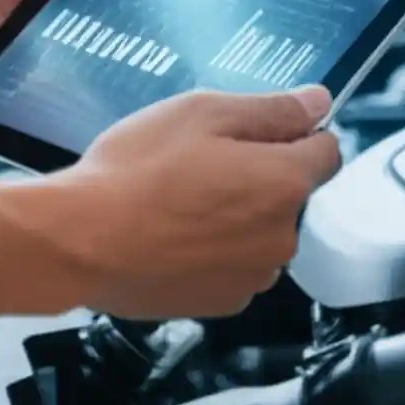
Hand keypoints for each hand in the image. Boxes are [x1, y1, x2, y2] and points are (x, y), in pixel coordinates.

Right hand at [55, 86, 340, 318]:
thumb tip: (319, 101)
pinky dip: (215, 252)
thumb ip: (272, 108)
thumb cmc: (135, 172)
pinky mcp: (223, 303)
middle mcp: (282, 236)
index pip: (327, 152)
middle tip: (201, 162)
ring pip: (262, 232)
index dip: (295, 135)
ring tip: (180, 202)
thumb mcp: (203, 113)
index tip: (258, 132)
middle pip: (291, 193)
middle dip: (260, 176)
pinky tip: (173, 236)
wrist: (77, 242)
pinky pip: (235, 266)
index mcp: (286, 183)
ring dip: (238, 217)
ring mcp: (254, 275)